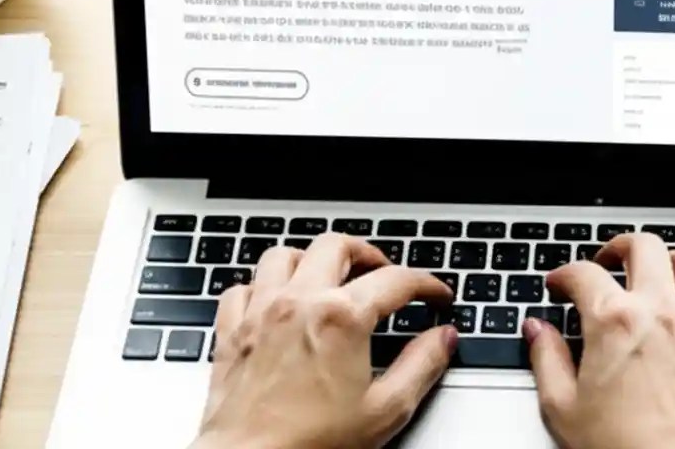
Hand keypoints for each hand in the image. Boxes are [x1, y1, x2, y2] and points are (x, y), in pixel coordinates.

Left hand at [192, 233, 457, 448]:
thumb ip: (422, 366)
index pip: (397, 280)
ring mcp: (260, 313)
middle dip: (368, 254)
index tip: (436, 295)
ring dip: (311, 260)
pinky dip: (262, 287)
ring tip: (330, 276)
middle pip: (336, 246)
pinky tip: (276, 301)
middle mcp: (299, 302)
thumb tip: (443, 339)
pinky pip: (242, 288)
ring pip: (284, 256)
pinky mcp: (231, 332)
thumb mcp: (385, 410)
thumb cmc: (309, 445)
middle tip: (385, 273)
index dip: (427, 284)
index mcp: (342, 317)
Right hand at [523, 233, 674, 448]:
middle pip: (643, 247)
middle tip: (606, 262)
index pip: (583, 273)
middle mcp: (661, 311)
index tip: (560, 284)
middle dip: (618, 248)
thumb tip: (537, 331)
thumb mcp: (564, 409)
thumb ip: (547, 360)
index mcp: (615, 322)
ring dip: (672, 259)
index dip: (564, 273)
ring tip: (657, 270)